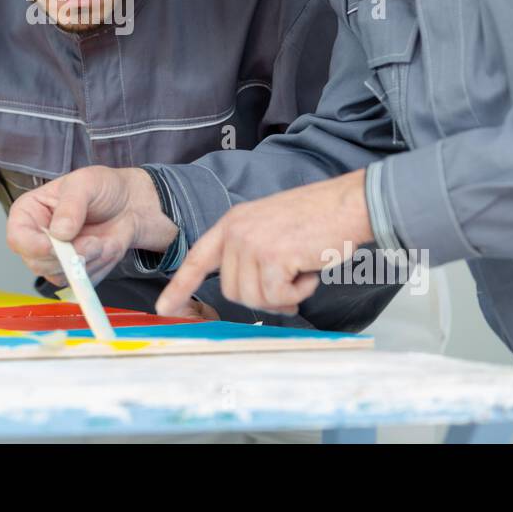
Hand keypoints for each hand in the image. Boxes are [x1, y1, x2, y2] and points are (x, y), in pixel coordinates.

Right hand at [6, 166, 176, 285]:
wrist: (130, 205)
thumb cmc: (103, 188)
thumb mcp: (85, 184)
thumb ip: (71, 205)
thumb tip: (59, 232)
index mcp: (29, 212)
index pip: (18, 237)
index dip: (34, 246)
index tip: (58, 244)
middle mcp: (37, 238)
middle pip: (37, 263)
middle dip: (69, 256)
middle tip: (93, 242)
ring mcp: (54, 258)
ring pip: (60, 275)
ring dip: (87, 261)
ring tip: (102, 241)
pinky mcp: (73, 272)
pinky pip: (80, 282)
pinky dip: (97, 268)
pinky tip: (105, 248)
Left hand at [156, 169, 372, 317]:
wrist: (348, 204)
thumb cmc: (317, 217)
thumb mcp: (270, 227)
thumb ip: (252, 256)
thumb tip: (253, 296)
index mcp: (233, 223)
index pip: (198, 258)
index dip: (180, 285)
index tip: (165, 307)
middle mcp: (236, 231)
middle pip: (232, 291)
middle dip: (262, 295)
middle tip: (290, 281)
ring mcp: (252, 243)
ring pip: (254, 298)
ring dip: (283, 294)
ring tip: (301, 268)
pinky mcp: (272, 257)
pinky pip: (278, 297)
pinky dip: (298, 292)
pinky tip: (309, 269)